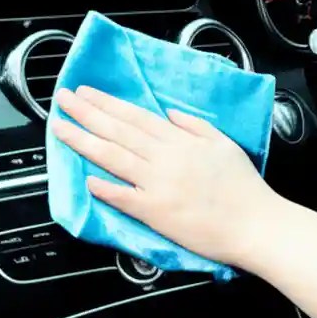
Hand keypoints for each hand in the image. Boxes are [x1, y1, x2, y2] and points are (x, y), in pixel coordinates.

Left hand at [50, 85, 281, 266]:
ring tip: (61, 128)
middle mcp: (165, 158)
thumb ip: (194, 125)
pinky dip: (105, 187)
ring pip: (114, 157)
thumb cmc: (243, 187)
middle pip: (118, 131)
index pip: (135, 116)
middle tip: (62, 100)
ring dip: (83, 141)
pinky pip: (125, 197)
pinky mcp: (157, 213)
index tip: (85, 93)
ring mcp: (158, 185)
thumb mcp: (223, 143)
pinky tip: (86, 179)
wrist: (255, 224)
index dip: (107, 103)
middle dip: (86, 113)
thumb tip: (168, 113)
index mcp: (180, 141)